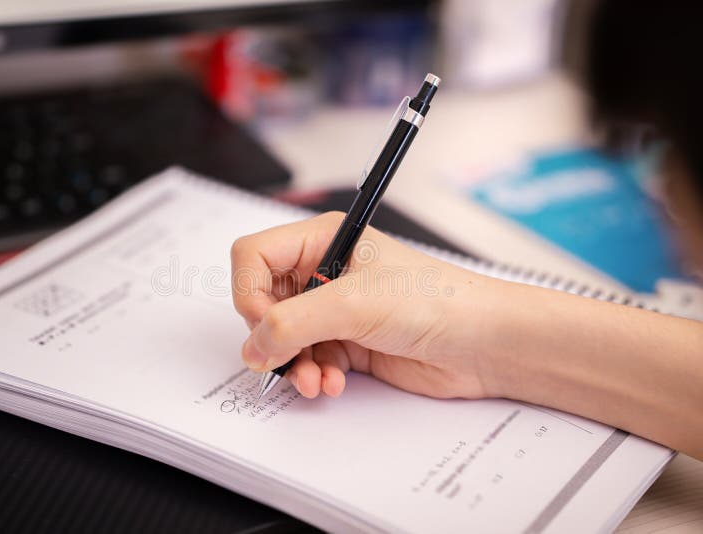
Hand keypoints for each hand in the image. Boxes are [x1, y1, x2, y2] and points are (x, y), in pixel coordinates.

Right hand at [230, 212, 503, 399]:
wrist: (482, 344)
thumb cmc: (436, 300)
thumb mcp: (354, 303)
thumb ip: (293, 323)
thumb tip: (253, 347)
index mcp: (322, 240)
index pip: (254, 256)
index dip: (250, 291)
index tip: (265, 323)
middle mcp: (323, 271)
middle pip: (263, 303)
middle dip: (273, 337)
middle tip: (286, 357)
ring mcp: (334, 309)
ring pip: (283, 338)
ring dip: (293, 364)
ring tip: (313, 379)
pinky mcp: (346, 342)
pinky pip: (307, 360)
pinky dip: (313, 376)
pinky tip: (332, 383)